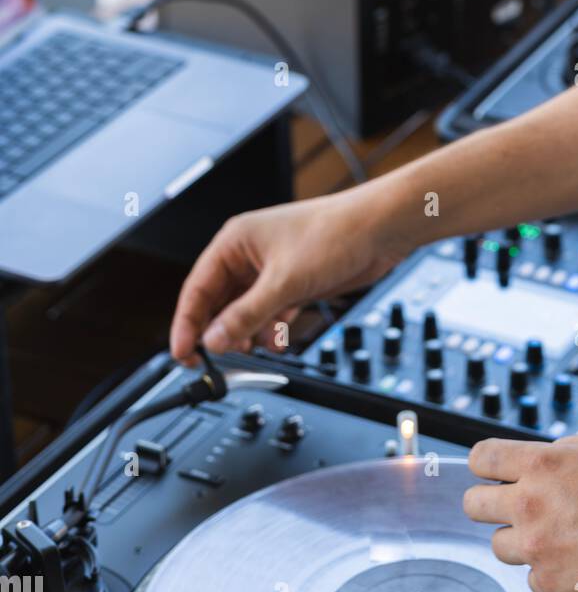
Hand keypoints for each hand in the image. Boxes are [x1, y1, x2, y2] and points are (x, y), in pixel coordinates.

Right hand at [170, 190, 411, 362]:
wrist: (380, 230)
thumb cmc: (335, 233)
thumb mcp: (284, 282)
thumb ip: (246, 315)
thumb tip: (213, 340)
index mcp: (235, 242)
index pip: (196, 288)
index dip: (186, 324)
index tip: (182, 353)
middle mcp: (248, 255)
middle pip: (217, 303)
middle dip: (218, 332)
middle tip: (216, 360)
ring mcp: (271, 270)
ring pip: (243, 312)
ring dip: (245, 333)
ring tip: (250, 349)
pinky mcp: (292, 283)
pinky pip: (268, 313)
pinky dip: (269, 329)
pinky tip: (276, 338)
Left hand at [464, 433, 577, 591]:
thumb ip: (565, 451)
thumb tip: (548, 456)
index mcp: (540, 464)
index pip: (482, 457)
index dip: (486, 463)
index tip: (493, 470)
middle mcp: (528, 504)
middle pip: (474, 504)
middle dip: (489, 503)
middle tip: (512, 506)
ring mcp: (535, 547)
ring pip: (499, 545)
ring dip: (519, 540)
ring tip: (552, 537)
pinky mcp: (547, 583)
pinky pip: (531, 577)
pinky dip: (547, 571)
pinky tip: (573, 560)